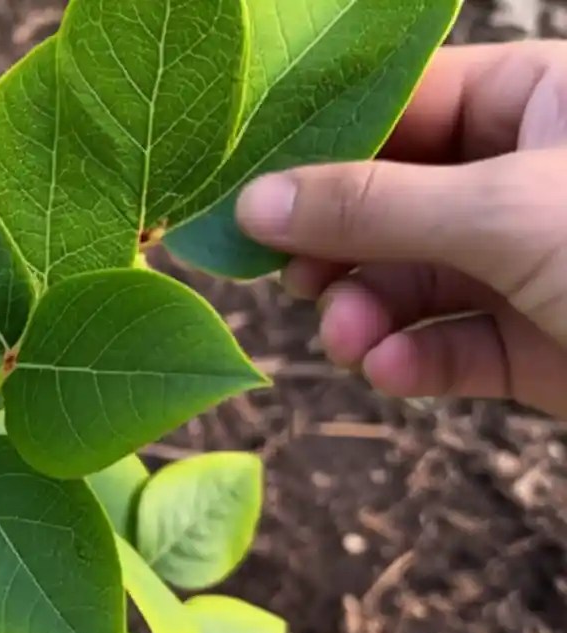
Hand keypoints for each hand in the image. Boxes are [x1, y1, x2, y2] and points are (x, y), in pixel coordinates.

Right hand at [236, 41, 566, 417]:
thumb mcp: (505, 213)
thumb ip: (373, 205)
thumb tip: (255, 202)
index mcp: (547, 105)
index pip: (411, 105)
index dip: (329, 146)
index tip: (253, 187)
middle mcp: (532, 180)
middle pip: (397, 200)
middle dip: (342, 245)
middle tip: (288, 276)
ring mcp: (533, 264)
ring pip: (414, 279)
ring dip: (367, 310)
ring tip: (344, 339)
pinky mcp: (536, 344)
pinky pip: (450, 343)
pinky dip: (412, 358)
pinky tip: (390, 368)